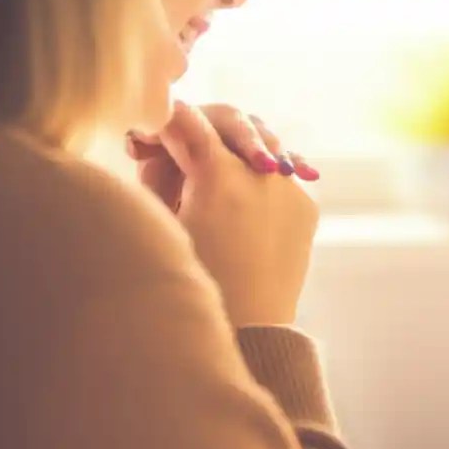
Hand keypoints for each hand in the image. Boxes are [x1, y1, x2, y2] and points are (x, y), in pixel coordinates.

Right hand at [148, 101, 319, 325]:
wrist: (249, 331)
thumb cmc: (193, 281)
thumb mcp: (162, 223)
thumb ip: (157, 170)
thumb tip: (155, 138)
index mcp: (218, 175)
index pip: (183, 117)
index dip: (156, 126)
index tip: (140, 145)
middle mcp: (262, 173)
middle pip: (226, 119)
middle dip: (194, 128)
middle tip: (169, 154)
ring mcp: (292, 188)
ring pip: (258, 137)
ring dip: (228, 144)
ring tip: (205, 172)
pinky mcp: (308, 206)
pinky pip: (281, 168)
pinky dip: (256, 168)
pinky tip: (238, 186)